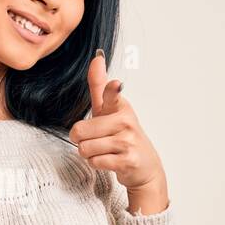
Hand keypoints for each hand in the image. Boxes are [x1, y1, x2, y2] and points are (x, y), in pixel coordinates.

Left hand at [69, 51, 168, 210]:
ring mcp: (128, 141)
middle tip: (95, 140)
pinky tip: (109, 160)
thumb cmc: (122, 135)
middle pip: (80, 130)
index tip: (116, 84)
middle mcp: (126, 121)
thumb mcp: (110, 110)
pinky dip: (96, 163)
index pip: (112, 92)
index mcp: (121, 106)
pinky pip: (95, 161)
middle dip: (80, 139)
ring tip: (103, 150)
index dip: (112, 89)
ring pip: (85, 148)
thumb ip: (100, 86)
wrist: (144, 167)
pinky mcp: (128, 160)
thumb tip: (97, 57)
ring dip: (89, 153)